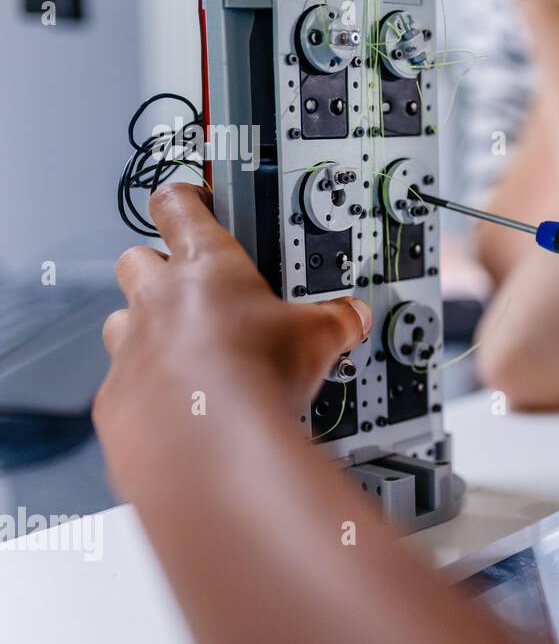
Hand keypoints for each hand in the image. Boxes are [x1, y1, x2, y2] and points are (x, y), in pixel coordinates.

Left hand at [95, 184, 371, 436]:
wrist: (215, 446)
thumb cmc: (259, 376)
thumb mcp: (318, 337)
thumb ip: (336, 320)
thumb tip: (354, 316)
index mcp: (206, 267)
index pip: (177, 205)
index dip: (185, 198)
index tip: (195, 201)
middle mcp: (157, 300)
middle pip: (135, 258)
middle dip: (157, 268)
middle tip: (192, 288)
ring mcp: (131, 348)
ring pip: (119, 321)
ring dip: (145, 330)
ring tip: (184, 352)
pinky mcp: (118, 398)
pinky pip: (124, 385)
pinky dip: (147, 392)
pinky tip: (179, 408)